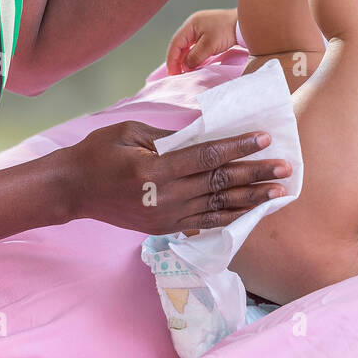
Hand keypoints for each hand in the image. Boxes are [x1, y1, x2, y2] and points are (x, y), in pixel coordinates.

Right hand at [63, 120, 290, 233]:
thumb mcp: (129, 132)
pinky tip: (249, 213)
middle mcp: (165, 196)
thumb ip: (167, 135)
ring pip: (217, 207)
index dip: (238, 148)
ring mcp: (165, 216)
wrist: (72, 190)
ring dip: (250, 200)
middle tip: (285, 169)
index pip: (207, 157)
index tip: (264, 139)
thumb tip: (203, 130)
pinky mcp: (164, 227)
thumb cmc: (97, 153)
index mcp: (155, 168)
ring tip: (277, 193)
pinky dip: (228, 217)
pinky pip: (204, 222)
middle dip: (255, 175)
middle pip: (219, 184)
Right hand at [166, 8, 238, 73]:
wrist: (246, 23)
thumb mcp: (209, 45)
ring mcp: (201, 29)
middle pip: (180, 45)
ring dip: (185, 59)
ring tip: (184, 72)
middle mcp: (193, 25)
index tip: (172, 73)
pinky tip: (194, 64)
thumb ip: (195, 57)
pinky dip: (193, 56)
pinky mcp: (208, 33)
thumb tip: (185, 66)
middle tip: (176, 75)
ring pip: (187, 46)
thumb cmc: (228, 31)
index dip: (172, 60)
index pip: (175, 43)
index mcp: (190, 25)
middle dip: (177, 60)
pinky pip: (195, 46)